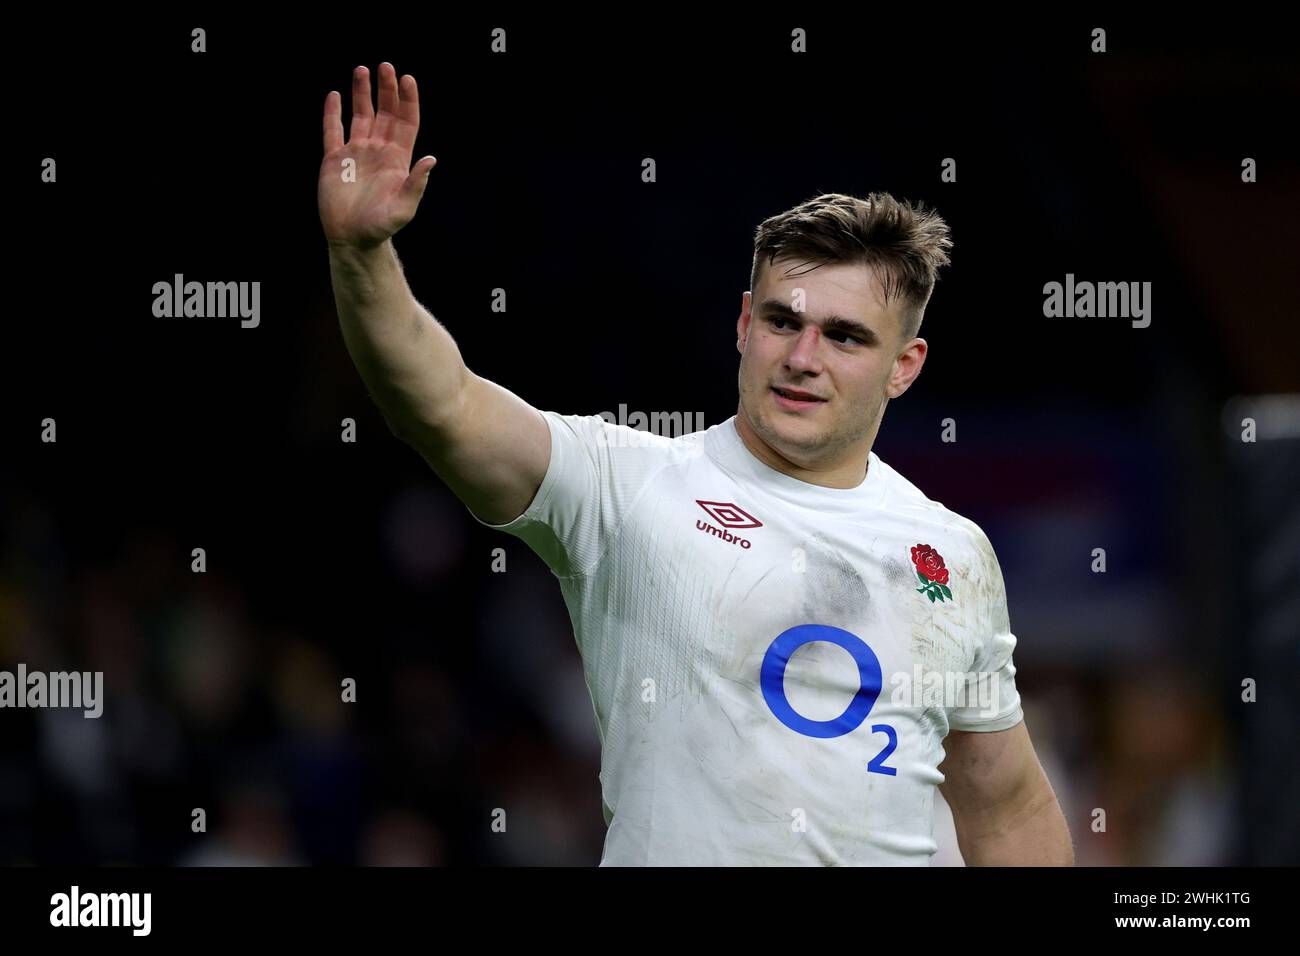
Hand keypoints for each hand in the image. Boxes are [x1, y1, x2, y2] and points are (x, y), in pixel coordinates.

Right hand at [318, 63, 436, 247]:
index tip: (407, 79)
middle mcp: (378, 151)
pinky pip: (333, 130)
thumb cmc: (380, 227)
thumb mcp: (403, 208)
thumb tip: (432, 159)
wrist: (352, 239)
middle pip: (385, 113)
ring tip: (362, 69)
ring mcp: (356, 153)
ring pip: (360, 116)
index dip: (408, 100)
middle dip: (386, 89)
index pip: (406, 122)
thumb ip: (416, 184)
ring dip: (362, 93)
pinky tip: (335, 95)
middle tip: (385, 66)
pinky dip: (333, 112)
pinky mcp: (334, 159)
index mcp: (397, 159)